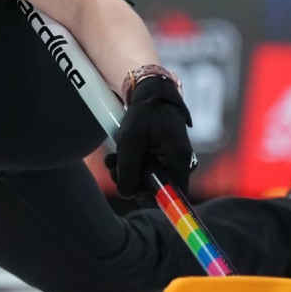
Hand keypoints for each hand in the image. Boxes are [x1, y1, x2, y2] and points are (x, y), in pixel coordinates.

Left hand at [106, 77, 194, 198]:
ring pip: (147, 180)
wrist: (151, 93)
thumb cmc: (145, 111)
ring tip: (110, 160)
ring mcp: (170, 161)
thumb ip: (128, 166)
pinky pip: (145, 170)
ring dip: (126, 173)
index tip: (133, 190)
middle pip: (157, 188)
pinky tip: (115, 158)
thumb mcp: (131, 138)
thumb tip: (126, 194)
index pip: (176, 193)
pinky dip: (130, 166)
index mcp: (179, 158)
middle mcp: (179, 163)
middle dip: (132, 182)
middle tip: (112, 168)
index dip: (155, 198)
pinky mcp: (160, 158)